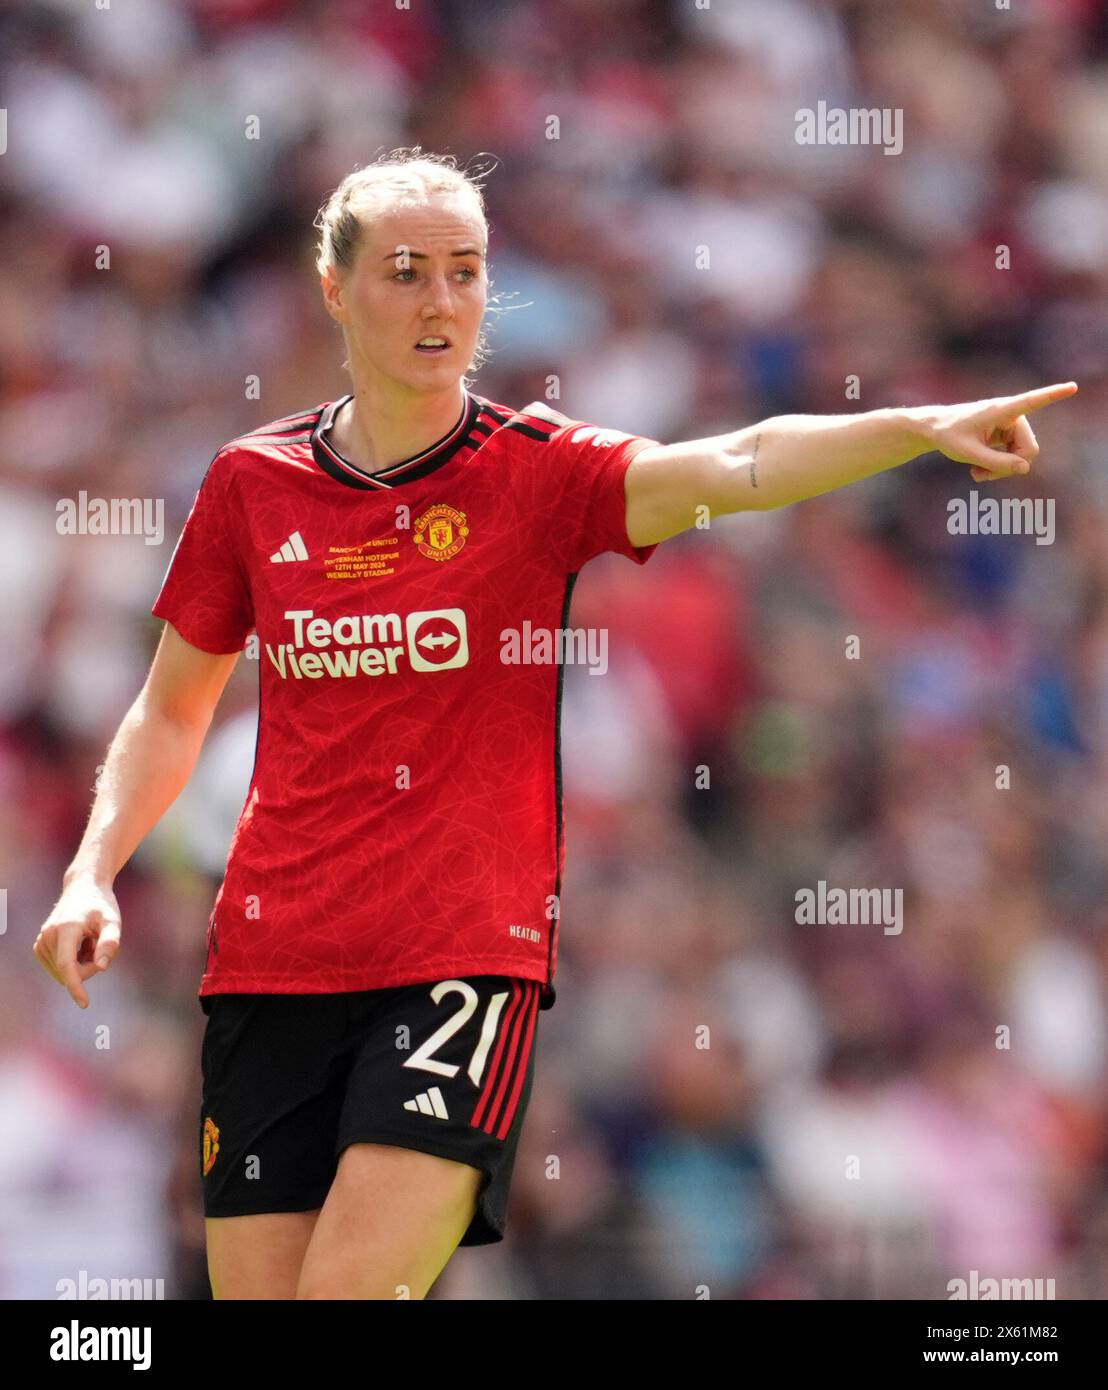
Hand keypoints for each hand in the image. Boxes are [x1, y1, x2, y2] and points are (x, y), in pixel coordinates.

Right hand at [33, 878, 121, 1007]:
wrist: (83, 888)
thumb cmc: (101, 905)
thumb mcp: (113, 921)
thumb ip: (110, 943)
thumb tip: (101, 968)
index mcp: (66, 929)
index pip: (67, 965)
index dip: (76, 986)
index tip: (84, 1003)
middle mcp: (49, 935)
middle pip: (70, 971)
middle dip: (89, 967)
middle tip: (100, 946)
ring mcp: (41, 941)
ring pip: (64, 972)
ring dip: (81, 964)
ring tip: (89, 941)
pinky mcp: (39, 946)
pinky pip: (58, 968)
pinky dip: (72, 962)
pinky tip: (80, 944)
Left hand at [922, 381, 1077, 482]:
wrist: (935, 431)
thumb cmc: (948, 436)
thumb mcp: (968, 453)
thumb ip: (996, 462)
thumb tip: (1026, 468)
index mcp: (1002, 410)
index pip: (1032, 402)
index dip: (1053, 395)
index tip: (1072, 387)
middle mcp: (1012, 416)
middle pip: (1028, 450)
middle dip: (1010, 467)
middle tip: (983, 476)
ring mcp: (1011, 426)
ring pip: (1022, 457)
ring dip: (1002, 470)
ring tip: (978, 474)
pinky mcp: (1007, 435)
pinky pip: (1014, 458)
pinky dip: (998, 468)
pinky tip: (979, 471)